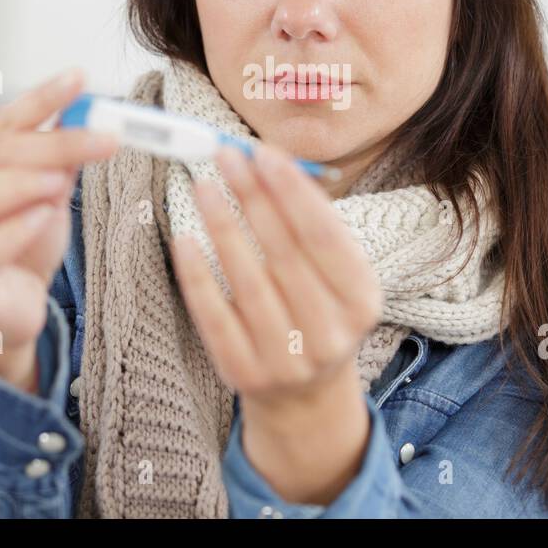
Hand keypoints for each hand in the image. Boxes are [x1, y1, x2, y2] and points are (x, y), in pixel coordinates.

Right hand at [0, 68, 118, 390]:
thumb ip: (59, 157)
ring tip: (62, 179)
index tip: (79, 78)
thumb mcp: (47, 192)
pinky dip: (9, 233)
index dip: (39, 99)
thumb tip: (87, 113)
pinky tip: (41, 216)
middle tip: (102, 138)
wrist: (9, 310)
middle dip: (49, 143)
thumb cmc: (22, 242)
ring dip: (19, 184)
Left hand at [169, 142, 382, 409]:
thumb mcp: (336, 275)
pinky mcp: (244, 373)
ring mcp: (286, 359)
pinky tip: (185, 239)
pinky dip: (197, 276)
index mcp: (362, 301)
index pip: (325, 236)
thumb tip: (268, 162)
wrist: (305, 394)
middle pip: (285, 254)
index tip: (263, 153)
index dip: (292, 192)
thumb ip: (311, 224)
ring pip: (247, 282)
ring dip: (223, 227)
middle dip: (253, 198)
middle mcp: (330, 334)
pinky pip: (214, 317)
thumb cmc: (318, 308)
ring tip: (203, 186)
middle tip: (226, 157)